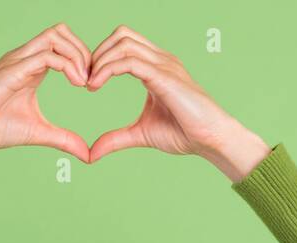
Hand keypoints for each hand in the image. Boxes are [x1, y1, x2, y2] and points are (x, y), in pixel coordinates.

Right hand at [0, 24, 93, 165]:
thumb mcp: (38, 133)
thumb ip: (63, 140)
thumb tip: (87, 155)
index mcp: (31, 67)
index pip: (63, 45)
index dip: (83, 60)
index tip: (91, 86)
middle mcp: (25, 58)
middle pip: (61, 32)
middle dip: (83, 52)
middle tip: (91, 80)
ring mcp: (18, 61)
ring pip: (55, 36)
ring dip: (77, 55)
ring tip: (83, 81)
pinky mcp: (13, 70)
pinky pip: (46, 56)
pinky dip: (67, 66)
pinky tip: (76, 84)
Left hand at [84, 25, 269, 180]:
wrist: (211, 139)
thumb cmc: (184, 133)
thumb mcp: (141, 135)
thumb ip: (116, 139)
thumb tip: (92, 153)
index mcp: (156, 67)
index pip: (124, 43)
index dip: (101, 57)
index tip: (87, 82)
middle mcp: (160, 60)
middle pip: (122, 35)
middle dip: (97, 53)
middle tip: (85, 80)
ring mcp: (164, 65)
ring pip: (123, 42)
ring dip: (100, 60)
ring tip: (89, 84)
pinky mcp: (164, 76)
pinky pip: (129, 61)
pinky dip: (107, 69)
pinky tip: (95, 85)